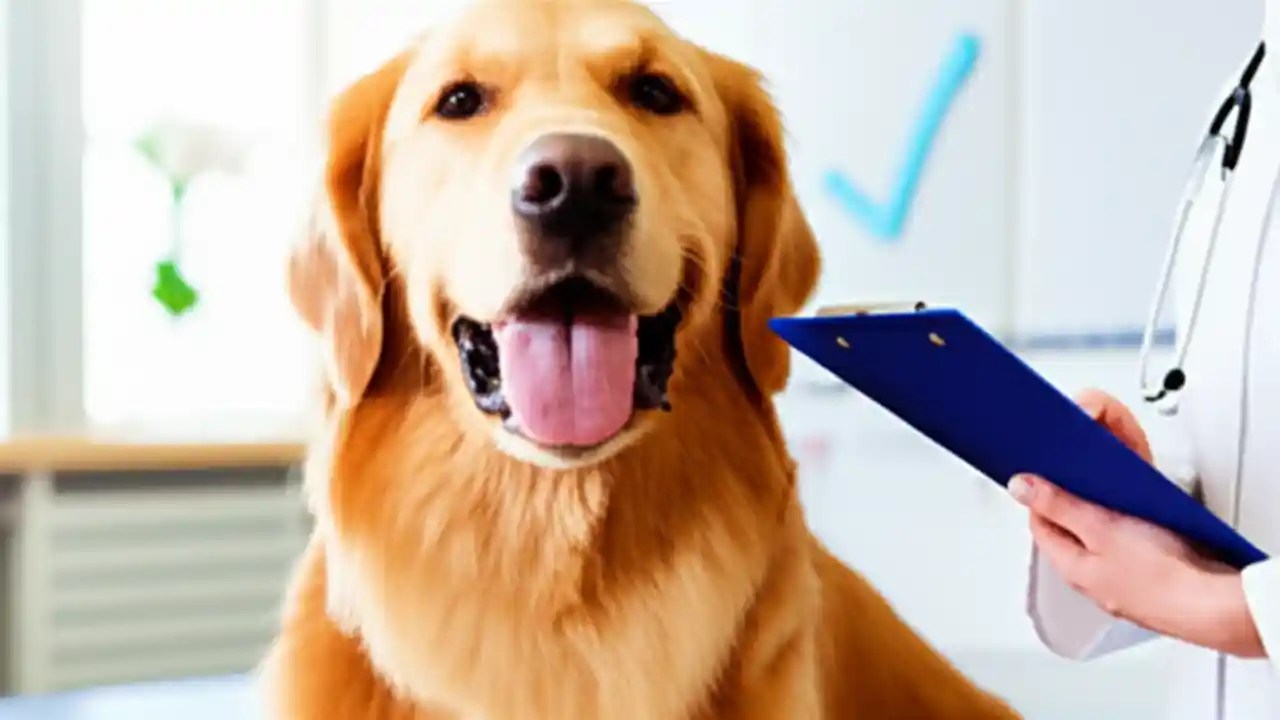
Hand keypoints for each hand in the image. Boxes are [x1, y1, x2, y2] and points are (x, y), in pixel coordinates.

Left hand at [1011, 389, 1264, 657]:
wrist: (1212, 606)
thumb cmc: (1160, 575)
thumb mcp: (1101, 527)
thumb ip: (1060, 504)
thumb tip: (1019, 487)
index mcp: (1071, 566)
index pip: (1040, 524)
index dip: (1041, 494)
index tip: (1046, 472)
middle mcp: (1093, 578)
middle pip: (1072, 530)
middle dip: (1076, 501)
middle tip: (1085, 478)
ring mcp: (1122, 581)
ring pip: (1104, 538)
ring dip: (1107, 513)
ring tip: (1117, 492)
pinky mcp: (1152, 579)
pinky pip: (1132, 546)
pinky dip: (1134, 527)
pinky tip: (1147, 516)